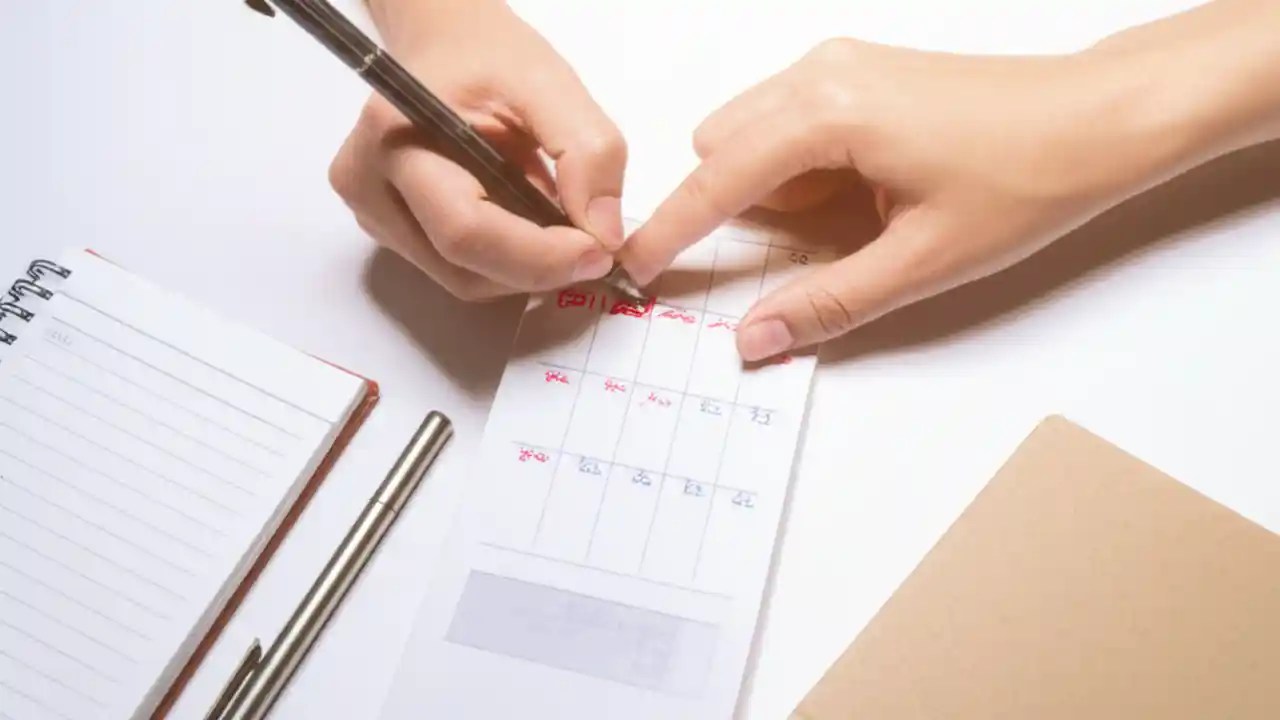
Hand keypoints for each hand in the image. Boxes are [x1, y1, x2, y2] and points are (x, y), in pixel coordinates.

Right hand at [331, 1, 624, 299]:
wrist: (445, 46)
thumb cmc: (488, 56)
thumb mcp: (549, 83)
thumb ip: (587, 150)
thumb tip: (604, 234)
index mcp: (395, 139)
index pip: (465, 229)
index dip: (538, 256)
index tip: (599, 252)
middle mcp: (369, 187)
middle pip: (464, 267)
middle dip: (539, 267)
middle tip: (594, 247)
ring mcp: (374, 215)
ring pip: (464, 279)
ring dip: (525, 267)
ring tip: (556, 220)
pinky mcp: (391, 232)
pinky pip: (459, 270)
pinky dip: (507, 261)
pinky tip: (526, 222)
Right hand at [620, 39, 1195, 359]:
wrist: (1103, 120)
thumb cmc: (1030, 177)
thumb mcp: (921, 261)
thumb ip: (825, 303)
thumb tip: (754, 339)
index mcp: (829, 114)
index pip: (717, 180)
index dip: (670, 231)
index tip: (634, 267)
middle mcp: (822, 75)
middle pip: (723, 149)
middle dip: (737, 209)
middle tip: (802, 254)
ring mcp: (842, 68)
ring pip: (756, 136)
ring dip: (776, 190)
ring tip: (857, 222)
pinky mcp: (861, 75)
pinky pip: (793, 125)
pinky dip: (805, 170)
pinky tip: (867, 195)